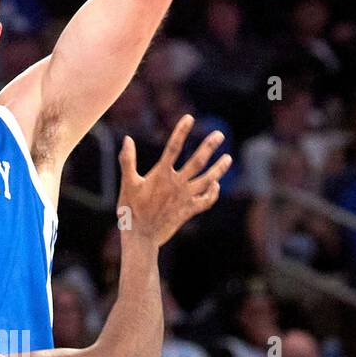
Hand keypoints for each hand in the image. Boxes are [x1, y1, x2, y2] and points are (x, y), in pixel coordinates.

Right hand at [117, 115, 229, 247]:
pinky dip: (213, 193)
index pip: (173, 148)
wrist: (141, 237)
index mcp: (160, 175)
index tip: (190, 118)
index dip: (181, 132)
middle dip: (209, 146)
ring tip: (228, 158)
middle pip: (197, 161)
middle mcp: (176, 184)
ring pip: (208, 180)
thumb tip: (127, 139)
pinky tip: (216, 185)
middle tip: (220, 134)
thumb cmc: (131, 211)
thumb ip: (127, 161)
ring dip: (219, 169)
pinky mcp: (189, 211)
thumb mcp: (127, 184)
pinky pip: (206, 201)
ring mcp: (185, 197)